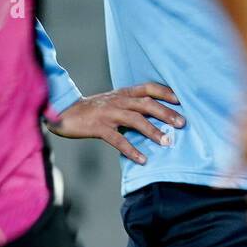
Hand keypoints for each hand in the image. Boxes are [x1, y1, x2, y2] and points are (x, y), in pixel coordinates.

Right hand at [46, 84, 184, 163]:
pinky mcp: (98, 127)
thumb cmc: (93, 109)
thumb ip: (131, 105)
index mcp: (123, 93)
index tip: (181, 100)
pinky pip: (117, 139)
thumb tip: (155, 114)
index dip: (165, 92)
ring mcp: (108, 113)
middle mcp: (118, 101)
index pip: (148, 88)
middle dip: (166, 113)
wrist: (64, 113)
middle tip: (182, 123)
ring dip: (152, 131)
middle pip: (146, 104)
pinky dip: (131, 149)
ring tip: (166, 142)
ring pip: (135, 120)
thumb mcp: (113, 102)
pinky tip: (142, 159)